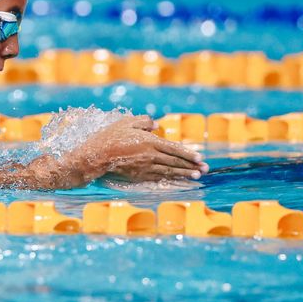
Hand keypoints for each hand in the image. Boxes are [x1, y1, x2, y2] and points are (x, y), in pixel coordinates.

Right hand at [67, 115, 208, 182]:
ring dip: (184, 174)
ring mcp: (145, 167)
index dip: (188, 154)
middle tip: (205, 169)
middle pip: (175, 161)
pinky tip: (178, 180)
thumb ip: (143, 121)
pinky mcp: (139, 175)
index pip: (174, 148)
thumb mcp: (126, 122)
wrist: (97, 156)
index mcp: (149, 141)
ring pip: (169, 171)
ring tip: (196, 177)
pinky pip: (158, 177)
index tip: (200, 157)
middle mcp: (151, 155)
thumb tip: (156, 125)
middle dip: (192, 165)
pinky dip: (170, 178)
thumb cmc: (110, 137)